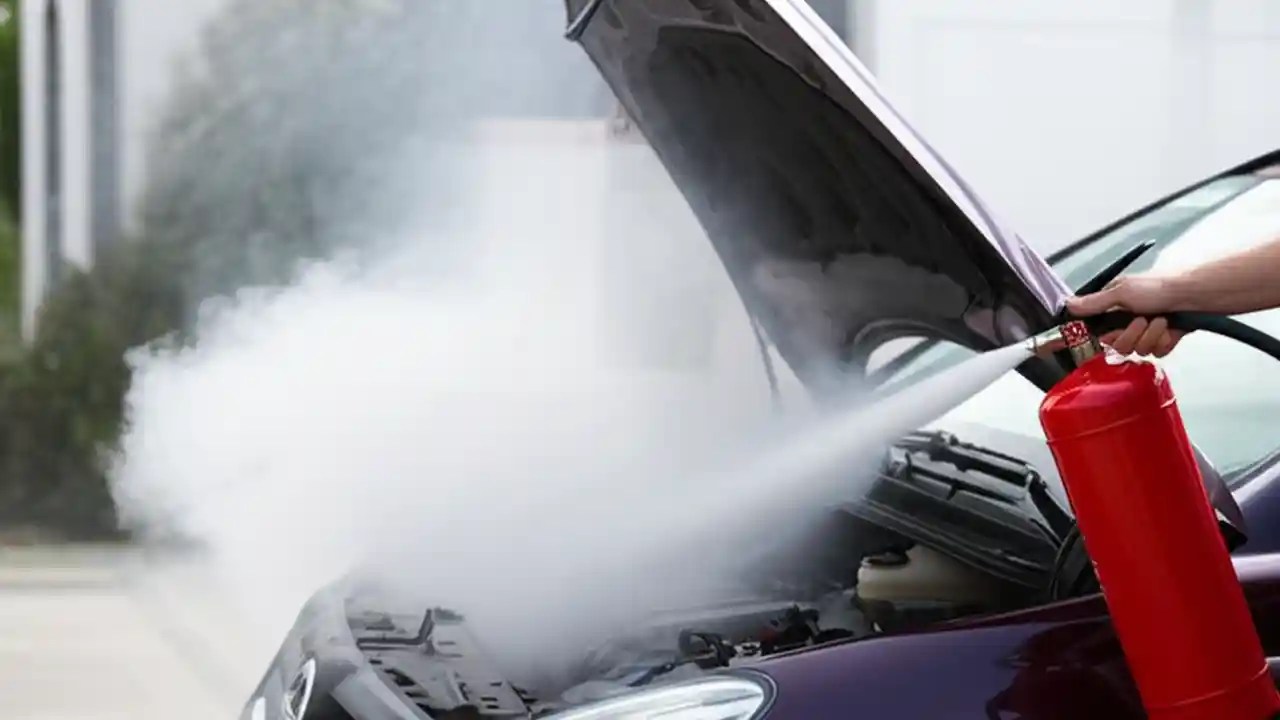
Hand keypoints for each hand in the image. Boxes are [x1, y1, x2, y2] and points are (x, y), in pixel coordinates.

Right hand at [1064, 274, 1184, 356]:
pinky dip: (1164, 341)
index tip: (1107, 334)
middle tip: (1141, 320)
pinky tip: (1172, 330)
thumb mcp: (1122, 292)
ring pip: (1137, 350)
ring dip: (1150, 336)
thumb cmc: (1159, 287)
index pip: (1096, 330)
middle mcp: (1127, 320)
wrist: (1196, 296)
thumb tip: (1067, 304)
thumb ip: (1094, 303)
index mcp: (1113, 307)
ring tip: (1162, 320)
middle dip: (1131, 335)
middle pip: (1116, 344)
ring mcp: (1145, 331)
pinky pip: (1156, 352)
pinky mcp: (1163, 340)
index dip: (1100, 335)